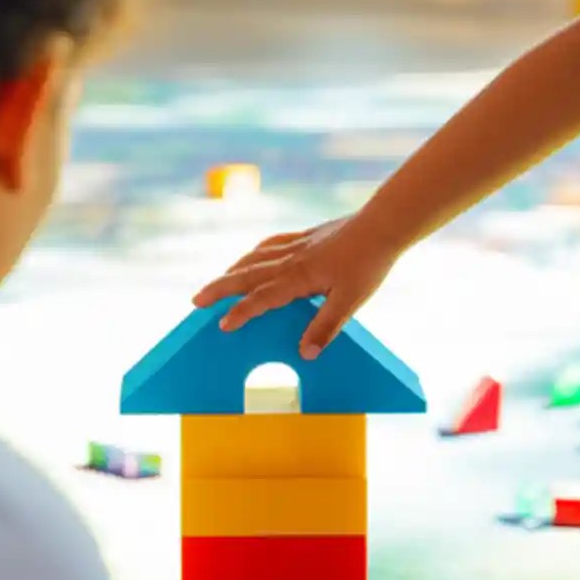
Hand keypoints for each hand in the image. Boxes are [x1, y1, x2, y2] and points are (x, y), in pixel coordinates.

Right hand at [192, 215, 399, 359]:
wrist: (383, 225)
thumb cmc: (369, 264)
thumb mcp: (350, 301)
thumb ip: (325, 327)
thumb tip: (305, 354)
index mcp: (298, 277)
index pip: (261, 298)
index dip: (240, 312)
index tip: (221, 325)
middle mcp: (290, 259)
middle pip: (246, 274)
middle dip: (219, 288)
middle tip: (196, 300)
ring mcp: (297, 245)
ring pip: (254, 257)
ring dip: (232, 271)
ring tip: (218, 283)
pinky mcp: (306, 236)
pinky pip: (271, 244)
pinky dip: (255, 253)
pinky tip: (253, 256)